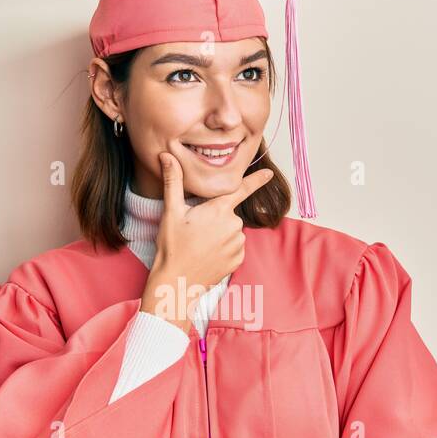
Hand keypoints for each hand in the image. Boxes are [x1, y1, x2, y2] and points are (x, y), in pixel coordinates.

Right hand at [142, 152, 272, 333]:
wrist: (177, 282)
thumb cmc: (173, 246)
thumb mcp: (171, 212)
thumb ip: (173, 181)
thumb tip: (166, 155)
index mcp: (219, 210)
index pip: (241, 189)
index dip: (257, 180)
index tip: (269, 174)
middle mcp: (233, 225)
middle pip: (229, 213)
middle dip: (216, 218)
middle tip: (196, 230)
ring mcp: (237, 244)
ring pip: (232, 231)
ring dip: (220, 234)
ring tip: (200, 245)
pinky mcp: (238, 260)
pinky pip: (234, 247)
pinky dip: (224, 249)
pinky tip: (208, 255)